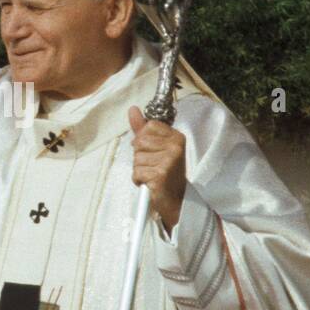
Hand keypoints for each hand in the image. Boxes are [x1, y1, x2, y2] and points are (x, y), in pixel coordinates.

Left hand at [128, 105, 185, 233]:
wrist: (176, 200)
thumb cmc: (165, 172)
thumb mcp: (157, 147)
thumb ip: (143, 128)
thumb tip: (132, 109)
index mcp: (176, 137)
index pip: (149, 126)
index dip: (144, 140)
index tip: (154, 152)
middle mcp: (175, 146)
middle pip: (139, 142)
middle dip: (140, 157)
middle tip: (153, 166)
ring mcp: (169, 160)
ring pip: (137, 158)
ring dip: (140, 169)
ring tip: (152, 175)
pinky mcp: (161, 174)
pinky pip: (137, 172)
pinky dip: (139, 180)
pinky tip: (150, 183)